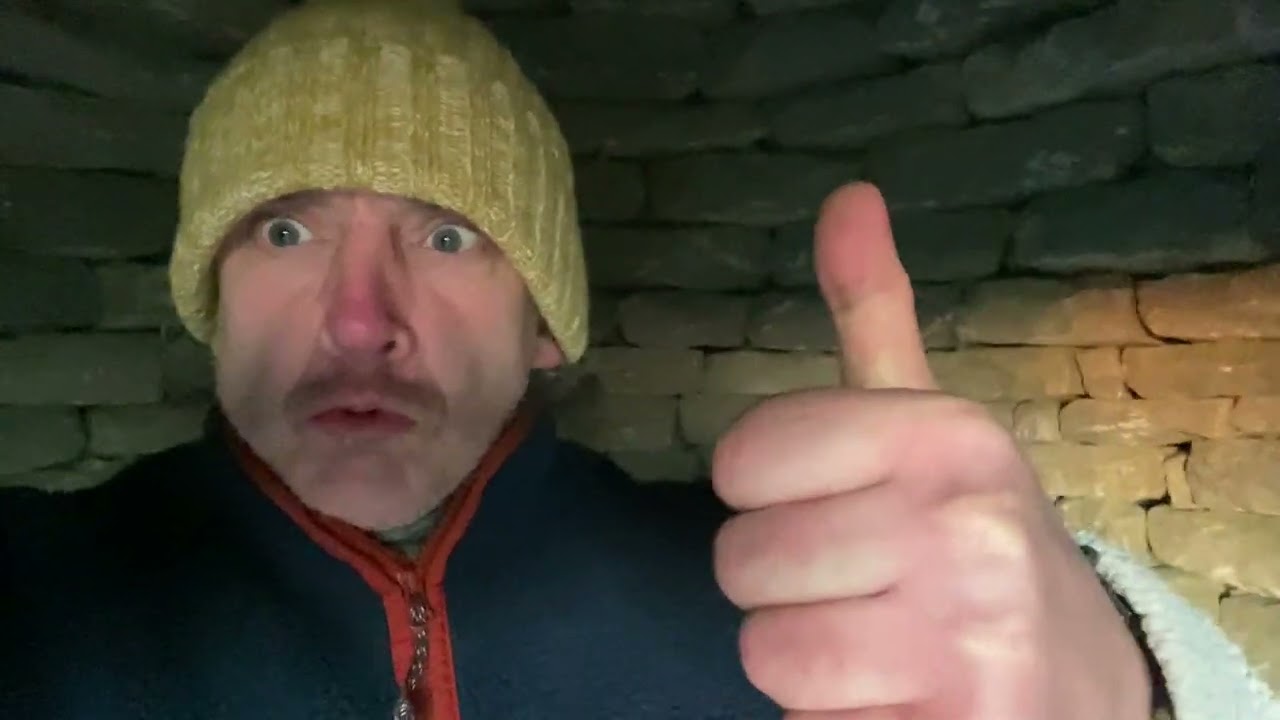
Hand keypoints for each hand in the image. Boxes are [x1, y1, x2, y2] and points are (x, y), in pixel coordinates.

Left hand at [710, 183, 1152, 719]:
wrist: (1080, 672)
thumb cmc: (971, 532)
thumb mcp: (930, 422)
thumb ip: (873, 313)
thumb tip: (847, 195)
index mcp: (945, 433)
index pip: (743, 456)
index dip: (757, 490)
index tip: (815, 499)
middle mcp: (965, 524)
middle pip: (742, 560)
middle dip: (778, 582)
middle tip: (851, 582)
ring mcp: (971, 634)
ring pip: (767, 650)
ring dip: (798, 655)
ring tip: (868, 639)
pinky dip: (827, 717)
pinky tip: (888, 693)